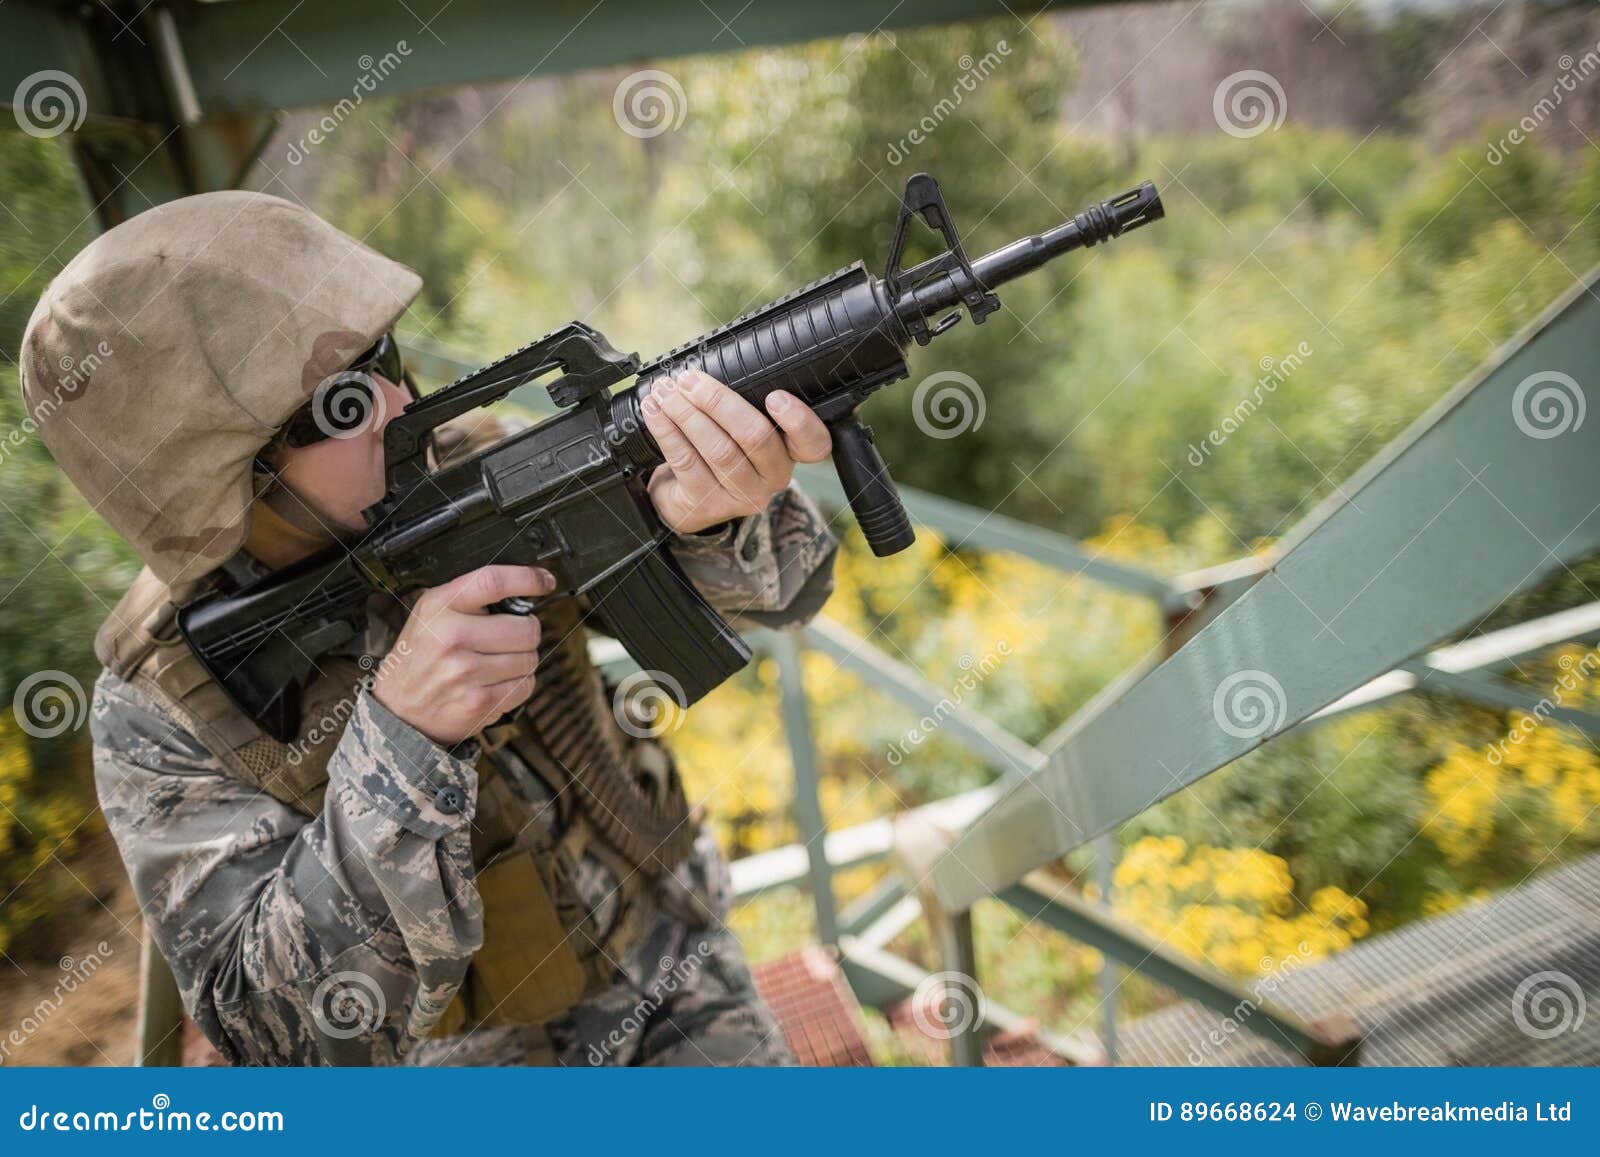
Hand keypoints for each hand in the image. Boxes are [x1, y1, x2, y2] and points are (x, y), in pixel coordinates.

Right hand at [372, 564, 553, 745]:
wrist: (398, 708)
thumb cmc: (420, 657)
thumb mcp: (431, 613)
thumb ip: (471, 598)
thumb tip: (525, 592)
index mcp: (440, 607)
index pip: (493, 582)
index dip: (527, 579)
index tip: (544, 582)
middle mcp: (452, 637)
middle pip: (526, 628)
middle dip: (526, 632)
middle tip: (509, 638)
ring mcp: (465, 672)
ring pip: (529, 659)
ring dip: (522, 661)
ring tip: (496, 663)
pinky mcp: (478, 701)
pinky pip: (525, 686)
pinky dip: (518, 684)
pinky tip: (496, 682)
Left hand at [641, 370, 832, 534]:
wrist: (688, 500)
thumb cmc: (720, 450)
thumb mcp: (740, 429)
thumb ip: (743, 403)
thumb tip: (715, 363)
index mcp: (789, 453)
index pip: (813, 444)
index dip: (799, 421)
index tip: (776, 397)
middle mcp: (773, 477)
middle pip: (755, 437)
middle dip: (718, 402)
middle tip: (689, 380)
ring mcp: (741, 494)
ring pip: (718, 449)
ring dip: (686, 414)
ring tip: (666, 391)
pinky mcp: (708, 503)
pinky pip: (686, 461)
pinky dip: (667, 430)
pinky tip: (655, 412)